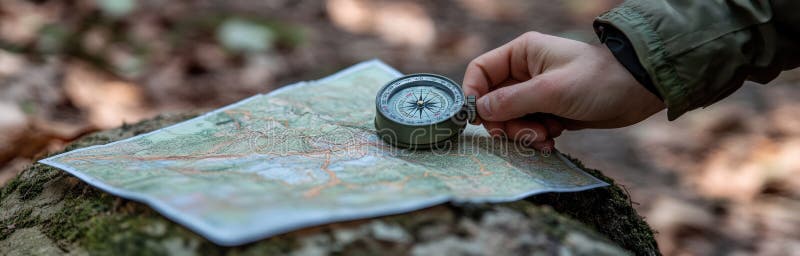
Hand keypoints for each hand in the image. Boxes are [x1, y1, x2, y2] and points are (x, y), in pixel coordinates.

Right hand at [462, 32, 664, 149]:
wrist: (637, 92)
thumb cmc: (597, 81)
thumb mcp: (550, 91)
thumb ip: (511, 101)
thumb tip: (478, 110)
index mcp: (521, 54)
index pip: (480, 71)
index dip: (474, 94)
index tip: (478, 119)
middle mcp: (525, 71)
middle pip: (493, 101)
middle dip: (506, 122)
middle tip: (524, 135)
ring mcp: (536, 92)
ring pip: (510, 118)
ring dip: (523, 133)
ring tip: (546, 138)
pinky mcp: (548, 111)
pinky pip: (528, 127)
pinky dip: (536, 138)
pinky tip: (552, 142)